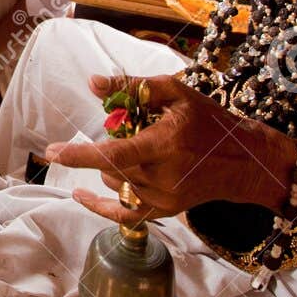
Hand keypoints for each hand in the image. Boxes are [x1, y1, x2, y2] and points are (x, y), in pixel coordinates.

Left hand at [42, 74, 292, 225]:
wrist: (245, 161)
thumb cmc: (209, 121)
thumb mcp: (175, 93)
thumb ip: (133, 87)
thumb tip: (93, 83)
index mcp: (164, 144)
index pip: (114, 154)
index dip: (80, 153)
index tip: (51, 151)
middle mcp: (162, 176)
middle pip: (110, 165)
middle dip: (110, 145)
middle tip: (136, 130)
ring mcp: (163, 198)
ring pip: (114, 182)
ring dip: (114, 165)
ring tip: (144, 149)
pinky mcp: (165, 210)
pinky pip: (123, 214)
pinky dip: (100, 204)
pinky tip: (81, 194)